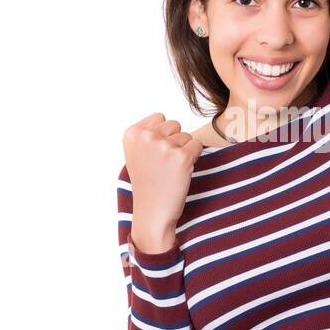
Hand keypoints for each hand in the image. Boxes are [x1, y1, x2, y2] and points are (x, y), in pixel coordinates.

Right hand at [122, 113, 203, 253]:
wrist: (153, 212)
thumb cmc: (147, 183)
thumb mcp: (136, 154)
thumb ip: (146, 133)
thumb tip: (166, 120)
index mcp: (132, 134)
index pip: (159, 117)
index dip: (162, 135)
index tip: (154, 154)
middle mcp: (146, 137)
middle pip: (174, 125)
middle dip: (174, 141)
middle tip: (164, 164)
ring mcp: (163, 146)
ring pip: (186, 136)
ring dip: (183, 151)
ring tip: (171, 169)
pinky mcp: (182, 157)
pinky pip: (197, 145)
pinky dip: (194, 157)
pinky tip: (181, 171)